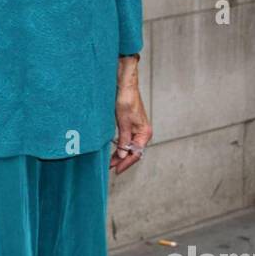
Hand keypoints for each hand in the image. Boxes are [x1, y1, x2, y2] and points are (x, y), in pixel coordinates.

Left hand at [110, 58, 151, 173]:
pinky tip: (113, 150)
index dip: (126, 163)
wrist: (126, 86)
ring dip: (120, 154)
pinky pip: (127, 140)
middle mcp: (143, 133)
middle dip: (122, 160)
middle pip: (133, 152)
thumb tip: (123, 155)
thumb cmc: (126, 100)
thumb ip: (124, 139)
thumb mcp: (123, 122)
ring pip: (130, 147)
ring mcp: (137, 130)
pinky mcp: (131, 126)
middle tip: (110, 168)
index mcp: (144, 133)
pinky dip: (121, 146)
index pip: (136, 154)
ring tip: (110, 162)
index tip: (116, 169)